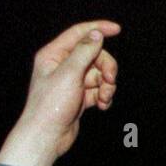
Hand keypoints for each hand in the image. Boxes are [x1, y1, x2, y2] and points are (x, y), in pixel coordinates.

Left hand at [0, 21, 120, 165]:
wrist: (47, 136)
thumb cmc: (51, 105)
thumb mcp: (69, 74)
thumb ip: (84, 52)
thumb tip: (97, 35)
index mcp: (54, 55)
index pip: (79, 34)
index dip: (98, 29)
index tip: (117, 29)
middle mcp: (63, 66)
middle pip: (94, 56)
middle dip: (106, 68)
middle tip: (110, 81)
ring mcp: (72, 82)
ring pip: (99, 74)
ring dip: (106, 85)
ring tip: (104, 98)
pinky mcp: (79, 97)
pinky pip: (98, 89)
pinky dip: (104, 96)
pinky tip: (103, 105)